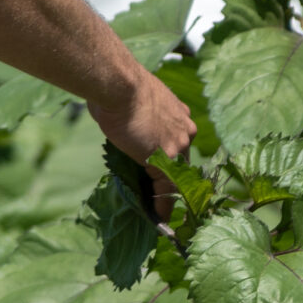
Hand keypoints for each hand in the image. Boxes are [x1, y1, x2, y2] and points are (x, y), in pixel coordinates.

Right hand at [89, 69, 195, 216]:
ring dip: (168, 195)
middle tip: (164, 199)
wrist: (120, 86)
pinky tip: (157, 216)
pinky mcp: (166, 159)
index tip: (162, 174)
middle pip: (182, 162)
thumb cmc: (118, 86)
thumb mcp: (132, 100)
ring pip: (176, 176)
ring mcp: (177, 145)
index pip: (177, 143)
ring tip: (161, 213)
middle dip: (173, 180)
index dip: (169, 160)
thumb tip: (121, 120)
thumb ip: (136, 115)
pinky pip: (167, 188)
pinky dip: (162, 205)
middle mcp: (185, 129)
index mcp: (178, 113)